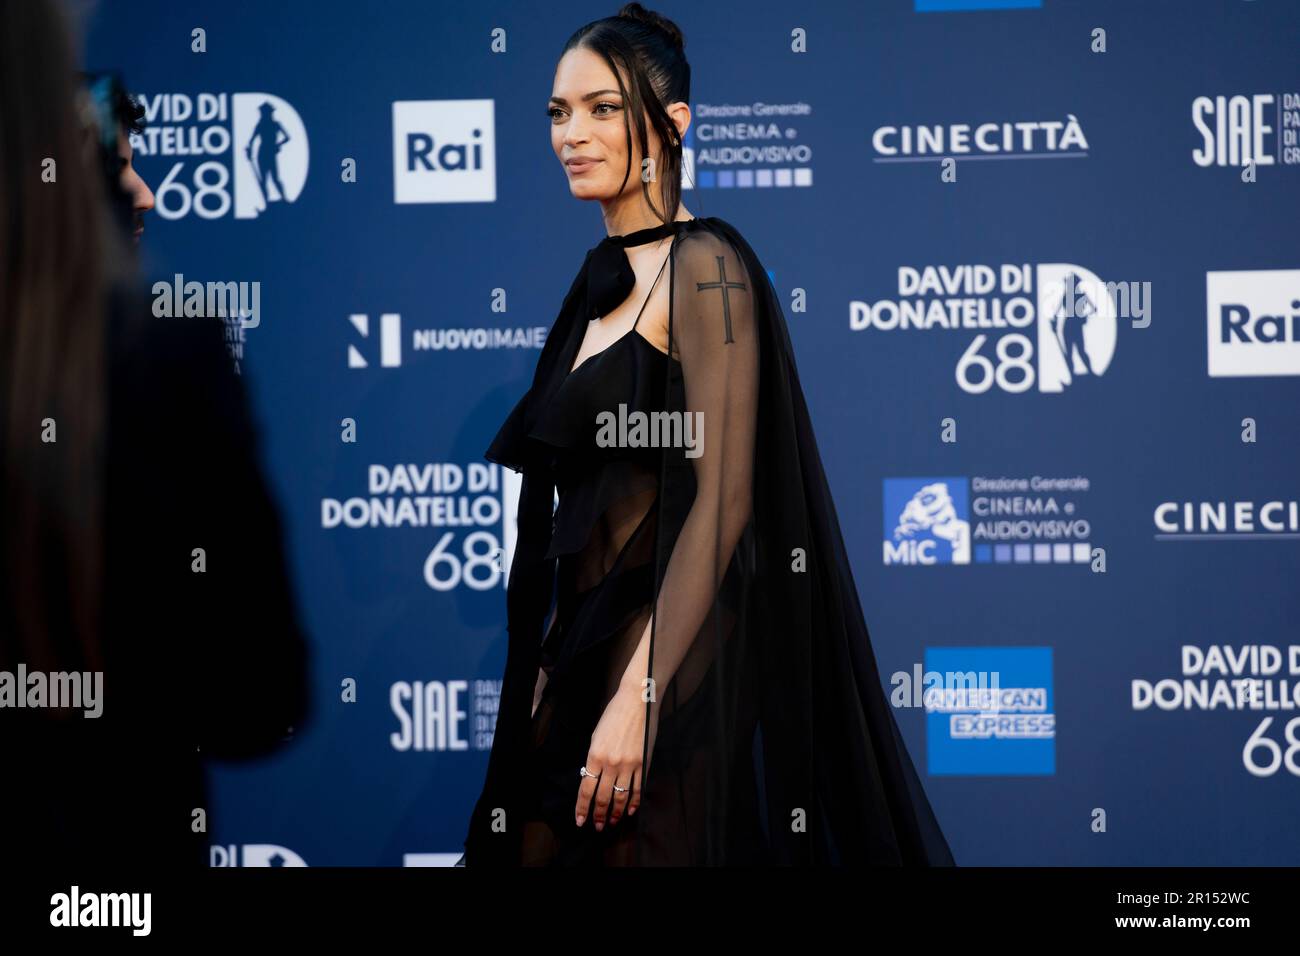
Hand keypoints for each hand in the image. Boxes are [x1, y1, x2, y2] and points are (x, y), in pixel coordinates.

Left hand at [575, 682, 658, 830]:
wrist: (637, 701)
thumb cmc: (614, 715)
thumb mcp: (596, 736)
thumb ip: (594, 759)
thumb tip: (592, 777)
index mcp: (595, 755)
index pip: (586, 789)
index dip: (582, 807)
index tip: (580, 820)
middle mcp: (612, 763)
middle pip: (603, 797)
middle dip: (598, 815)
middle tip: (597, 826)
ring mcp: (630, 765)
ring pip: (621, 797)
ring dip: (615, 813)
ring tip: (612, 822)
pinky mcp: (644, 763)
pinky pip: (638, 789)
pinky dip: (633, 802)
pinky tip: (629, 810)